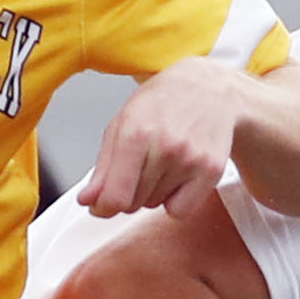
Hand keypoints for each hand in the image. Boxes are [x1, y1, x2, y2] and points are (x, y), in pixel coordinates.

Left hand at [79, 56, 242, 218]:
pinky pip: (180, 211)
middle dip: (128, 192)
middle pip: (132, 203)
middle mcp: (165, 148)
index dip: (102, 207)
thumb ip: (102, 168)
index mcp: (136, 134)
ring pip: (154, 205)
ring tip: (161, 161)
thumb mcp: (120, 125)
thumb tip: (88, 200)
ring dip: (151, 192)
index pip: (115, 196)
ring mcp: (191, 161)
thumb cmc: (161, 103)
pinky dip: (174, 201)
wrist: (208, 87)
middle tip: (139, 164)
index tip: (100, 205)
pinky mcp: (211, 171)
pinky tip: (176, 177)